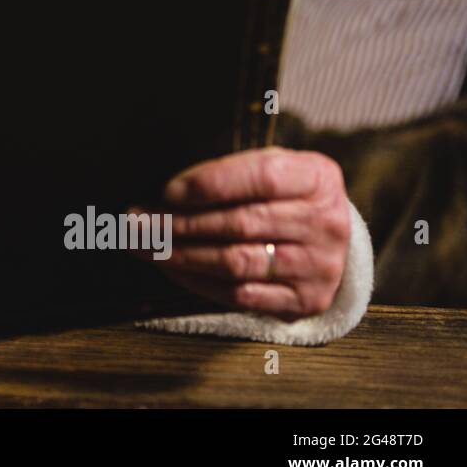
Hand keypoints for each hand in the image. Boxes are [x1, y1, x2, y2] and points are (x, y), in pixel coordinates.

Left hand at [135, 147, 350, 321]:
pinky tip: (170, 267)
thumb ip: (228, 172)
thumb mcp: (270, 166)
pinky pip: (240, 295)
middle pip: (240, 223)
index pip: (261, 176)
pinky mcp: (305, 300)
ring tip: (143, 245)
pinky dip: (198, 281)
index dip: (210, 184)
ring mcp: (318, 266)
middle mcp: (324, 222)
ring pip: (235, 262)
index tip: (167, 191)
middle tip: (136, 222)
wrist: (330, 238)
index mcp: (316, 178)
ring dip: (180, 254)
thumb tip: (165, 194)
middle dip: (178, 223)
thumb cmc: (284, 194)